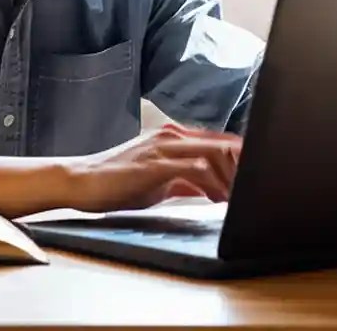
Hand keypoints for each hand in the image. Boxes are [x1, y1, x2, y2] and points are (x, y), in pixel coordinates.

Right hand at [63, 123, 241, 211]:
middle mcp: (171, 137)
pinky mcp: (153, 165)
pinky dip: (210, 182)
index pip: (221, 143)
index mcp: (174, 138)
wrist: (82, 181)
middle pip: (223, 146)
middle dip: (242, 170)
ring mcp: (162, 149)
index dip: (242, 162)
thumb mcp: (159, 182)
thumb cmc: (117, 181)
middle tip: (253, 193)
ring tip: (238, 199)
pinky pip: (190, 168)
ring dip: (230, 179)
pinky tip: (218, 197)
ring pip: (212, 155)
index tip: (254, 183)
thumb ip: (186, 181)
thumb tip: (211, 189)